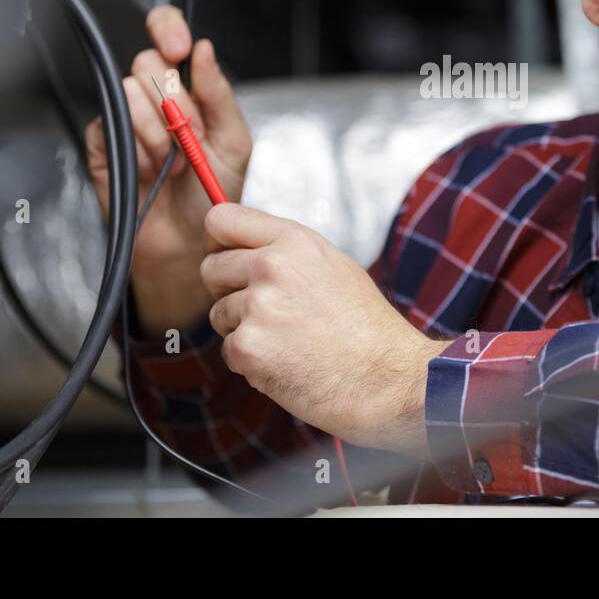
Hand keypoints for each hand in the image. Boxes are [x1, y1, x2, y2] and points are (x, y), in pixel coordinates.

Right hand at [84, 5, 251, 333]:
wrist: (189, 240)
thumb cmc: (214, 192)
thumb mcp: (233, 141)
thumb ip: (220, 95)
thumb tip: (205, 49)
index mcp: (187, 87)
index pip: (167, 33)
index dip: (167, 29)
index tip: (178, 48)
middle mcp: (154, 96)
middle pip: (148, 61)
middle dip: (175, 101)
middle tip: (189, 135)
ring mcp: (126, 116)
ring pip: (130, 91)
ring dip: (159, 132)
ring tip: (172, 161)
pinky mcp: (102, 140)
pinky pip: (111, 123)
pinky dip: (137, 148)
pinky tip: (148, 169)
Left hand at [200, 203, 448, 457]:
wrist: (389, 378)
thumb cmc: (365, 326)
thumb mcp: (332, 266)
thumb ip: (285, 250)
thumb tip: (240, 247)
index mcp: (294, 240)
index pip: (221, 220)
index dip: (219, 243)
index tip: (230, 261)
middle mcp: (271, 266)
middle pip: (209, 268)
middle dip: (228, 291)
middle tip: (267, 312)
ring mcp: (258, 307)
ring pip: (219, 314)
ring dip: (244, 331)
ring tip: (291, 342)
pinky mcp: (248, 347)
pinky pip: (229, 351)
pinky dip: (252, 363)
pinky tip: (290, 364)